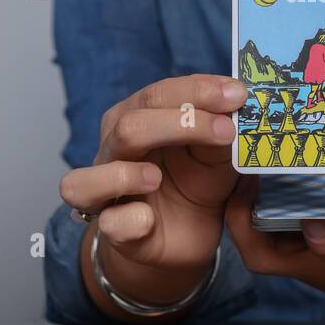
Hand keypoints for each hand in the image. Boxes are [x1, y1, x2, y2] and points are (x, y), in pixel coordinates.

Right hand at [58, 74, 247, 274]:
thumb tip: (235, 99)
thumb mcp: (215, 149)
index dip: (197, 91)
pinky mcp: (115, 230)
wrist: (189, 233)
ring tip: (155, 177)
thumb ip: (220, 124)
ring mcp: (106, 193)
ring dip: (124, 175)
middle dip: (180, 123)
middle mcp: (114, 150)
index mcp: (136, 118)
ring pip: (87, 179)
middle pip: (128, 126)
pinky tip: (148, 220)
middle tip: (227, 131)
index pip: (157, 94)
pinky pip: (110, 224)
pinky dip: (127, 222)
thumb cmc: (196, 180)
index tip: (237, 95)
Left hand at [225, 177, 324, 307]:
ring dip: (242, 208)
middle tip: (252, 175)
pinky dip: (246, 202)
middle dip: (254, 220)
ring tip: (243, 165)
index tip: (317, 220)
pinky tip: (247, 168)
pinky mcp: (280, 242)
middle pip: (268, 255)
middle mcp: (312, 261)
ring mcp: (292, 254)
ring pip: (253, 242)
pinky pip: (253, 229)